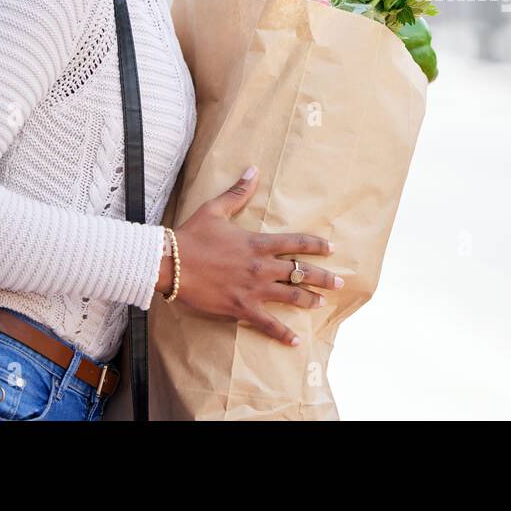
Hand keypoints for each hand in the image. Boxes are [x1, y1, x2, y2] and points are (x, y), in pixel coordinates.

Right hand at [166, 166, 343, 346]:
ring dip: (310, 300)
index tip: (331, 249)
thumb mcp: (216, 209)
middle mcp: (261, 267)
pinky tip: (296, 341)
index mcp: (258, 244)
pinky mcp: (241, 308)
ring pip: (290, 296)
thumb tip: (253, 170)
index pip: (296, 243)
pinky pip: (267, 324)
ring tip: (322, 303)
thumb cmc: (192, 236)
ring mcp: (253, 289)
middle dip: (324, 278)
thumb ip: (238, 192)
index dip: (317, 246)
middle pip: (301, 272)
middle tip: (340, 282)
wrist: (170, 264)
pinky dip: (282, 334)